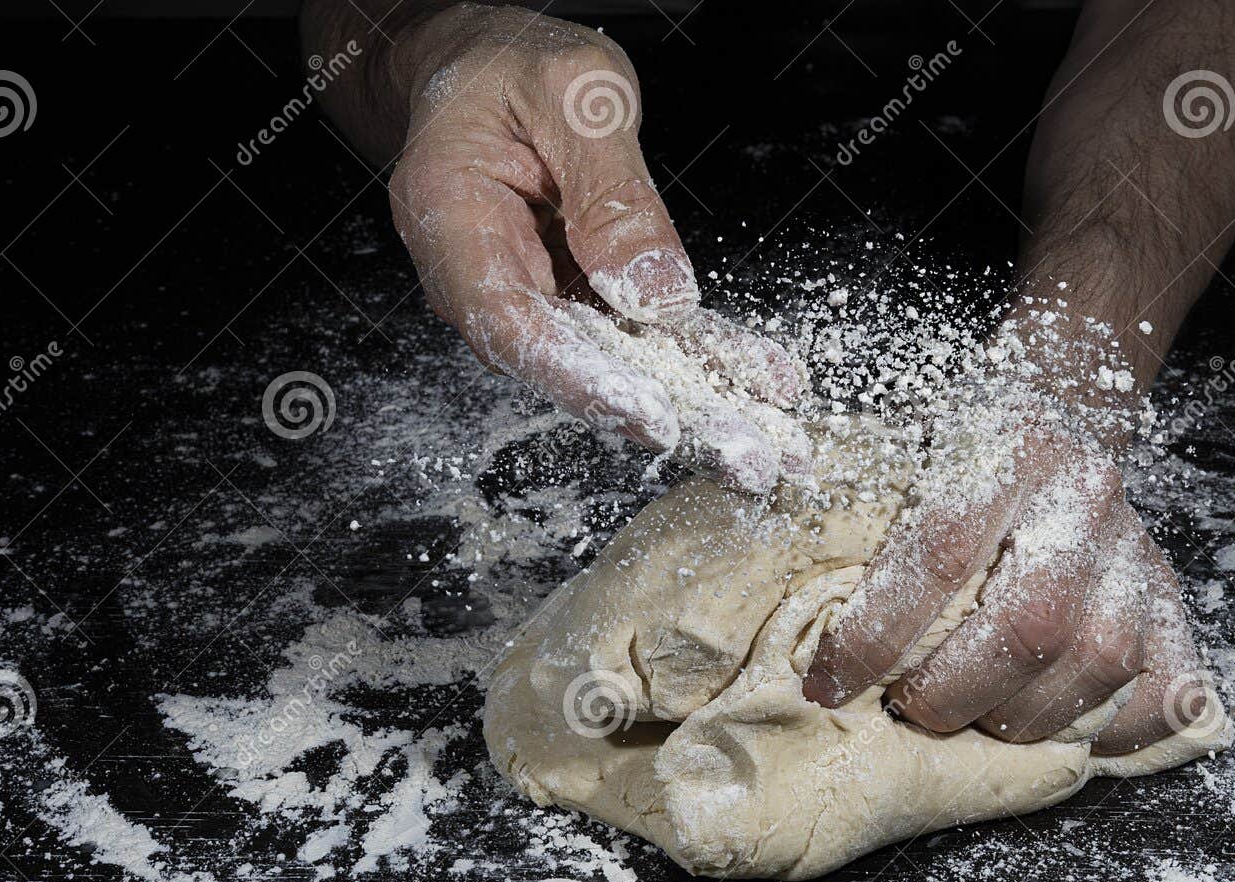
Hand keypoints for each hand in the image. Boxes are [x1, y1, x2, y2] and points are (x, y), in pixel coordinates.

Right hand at [377, 5, 805, 488]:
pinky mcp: (587, 293)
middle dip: (673, 420)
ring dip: (706, 408)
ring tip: (780, 451)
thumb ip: (611, 193)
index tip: (655, 419)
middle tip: (750, 463)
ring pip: (625, 364)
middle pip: (579, 370)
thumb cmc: (509, 64)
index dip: (585, 383)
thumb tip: (654, 295)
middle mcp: (493, 281)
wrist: (482, 64)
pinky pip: (653, 331)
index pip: (515, 329)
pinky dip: (713, 355)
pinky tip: (768, 381)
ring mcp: (542, 295)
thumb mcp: (571, 92)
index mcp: (454, 227)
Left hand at [802, 417, 1206, 757]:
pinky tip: (1054, 736)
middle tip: (908, 708)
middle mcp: (1084, 496)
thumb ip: (845, 499)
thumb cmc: (959, 443)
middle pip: (1029, 624)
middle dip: (952, 692)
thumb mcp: (899, 440)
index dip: (877, 633)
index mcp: (1007, 446)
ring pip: (1097, 664)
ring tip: (970, 721)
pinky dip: (1112, 732)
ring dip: (1020, 719)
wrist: (1061, 400)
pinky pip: (1166, 686)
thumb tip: (767, 576)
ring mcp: (1136, 550)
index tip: (829, 681)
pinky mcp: (1171, 595)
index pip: (938, 553)